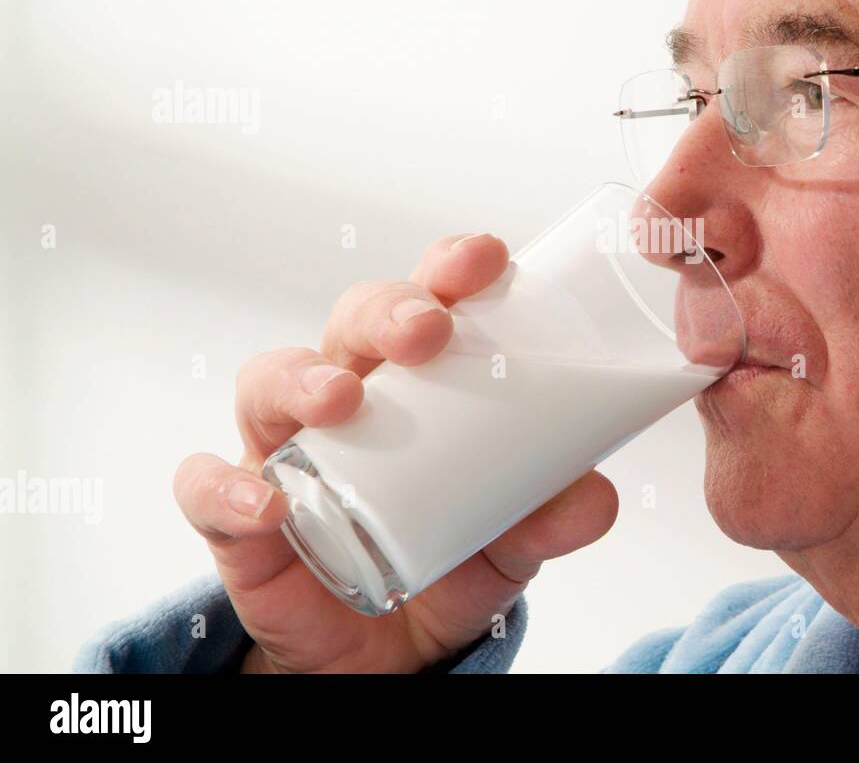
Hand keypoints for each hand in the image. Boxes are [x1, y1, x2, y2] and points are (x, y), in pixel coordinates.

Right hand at [173, 233, 618, 672]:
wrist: (391, 651)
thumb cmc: (449, 557)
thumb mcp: (513, 540)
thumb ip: (550, 516)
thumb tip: (595, 496)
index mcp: (420, 383)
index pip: (428, 298)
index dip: (450, 267)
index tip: (488, 259)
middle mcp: (350, 396)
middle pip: (351, 324)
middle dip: (386, 309)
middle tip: (426, 328)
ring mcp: (287, 449)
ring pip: (270, 382)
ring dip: (303, 379)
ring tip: (342, 399)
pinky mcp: (241, 517)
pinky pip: (209, 488)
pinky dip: (229, 490)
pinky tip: (268, 504)